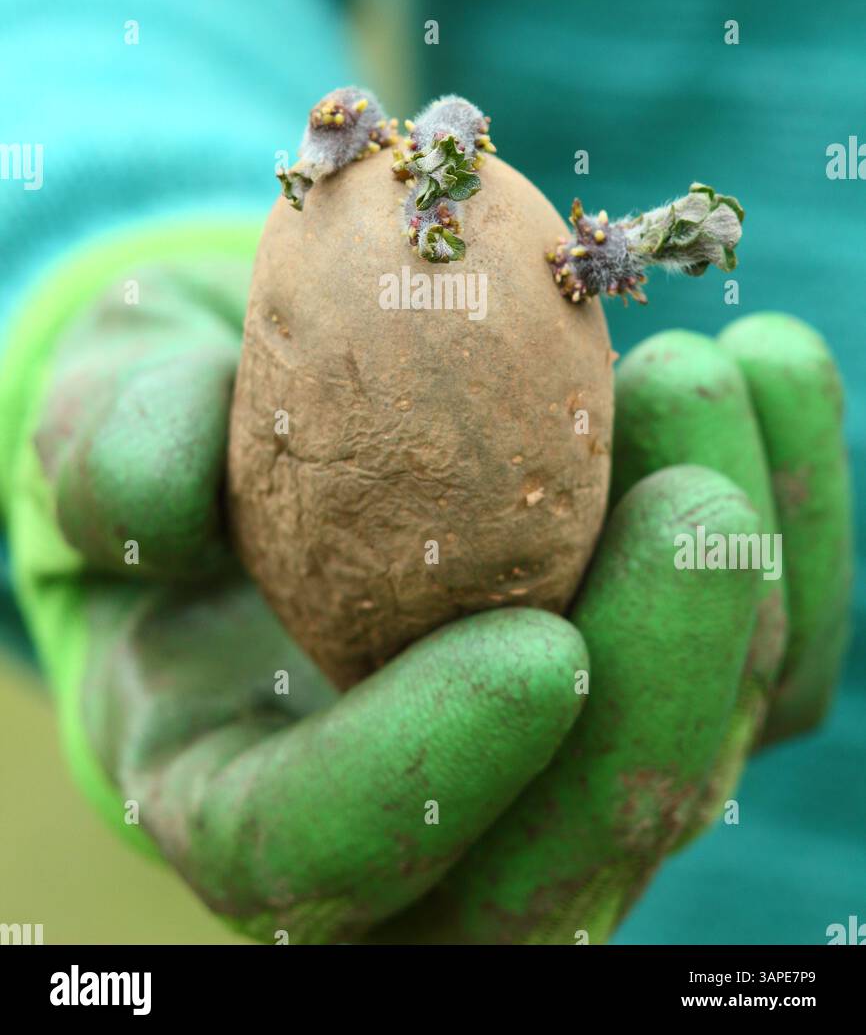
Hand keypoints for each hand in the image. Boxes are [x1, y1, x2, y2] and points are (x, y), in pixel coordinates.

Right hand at [18, 262, 850, 943]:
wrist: (280, 393)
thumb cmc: (174, 415)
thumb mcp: (100, 407)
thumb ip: (111, 448)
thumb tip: (171, 496)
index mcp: (231, 784)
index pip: (310, 859)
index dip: (420, 790)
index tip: (534, 651)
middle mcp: (410, 817)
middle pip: (550, 870)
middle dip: (653, 710)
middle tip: (695, 514)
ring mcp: (552, 753)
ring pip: (690, 762)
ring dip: (741, 590)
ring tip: (711, 378)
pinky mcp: (652, 669)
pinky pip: (766, 651)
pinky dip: (800, 521)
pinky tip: (778, 365)